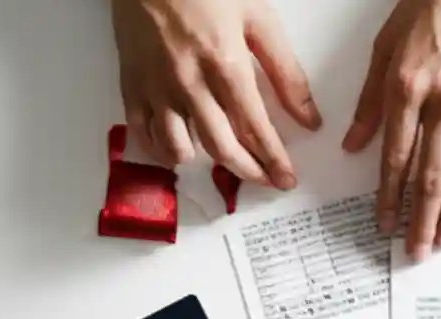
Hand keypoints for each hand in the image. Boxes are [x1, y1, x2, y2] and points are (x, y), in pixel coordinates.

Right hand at [111, 0, 321, 186]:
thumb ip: (285, 71)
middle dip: (248, 171)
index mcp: (225, 65)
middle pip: (221, 148)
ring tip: (221, 158)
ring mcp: (156, 86)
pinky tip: (178, 148)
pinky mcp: (130, 83)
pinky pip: (142, 133)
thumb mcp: (259, 17)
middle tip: (264, 178)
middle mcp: (189, 84)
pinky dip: (160, 149)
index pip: (255, 129)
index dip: (274, 160)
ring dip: (203, 162)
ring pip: (178, 148)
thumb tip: (309, 118)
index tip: (286, 179)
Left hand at [344, 0, 440, 260]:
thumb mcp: (385, 48)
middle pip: (432, 176)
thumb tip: (352, 145)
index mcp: (408, 88)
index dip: (389, 198)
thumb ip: (370, 101)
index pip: (395, 158)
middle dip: (422, 220)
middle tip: (416, 251)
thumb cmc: (429, 7)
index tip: (384, 226)